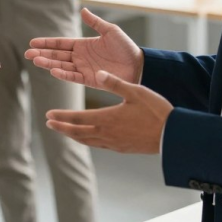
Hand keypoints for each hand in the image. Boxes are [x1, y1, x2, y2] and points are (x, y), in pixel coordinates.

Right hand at [25, 8, 143, 87]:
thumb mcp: (110, 31)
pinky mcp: (89, 80)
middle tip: (27, 54)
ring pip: (61, 66)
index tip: (32, 42)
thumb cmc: (126, 47)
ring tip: (36, 61)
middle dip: (42, 54)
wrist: (138, 65)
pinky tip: (53, 70)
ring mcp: (83, 69)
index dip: (47, 43)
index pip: (60, 43)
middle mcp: (80, 57)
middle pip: (57, 55)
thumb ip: (95, 22)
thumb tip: (83, 10)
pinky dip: (63, 74)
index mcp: (82, 44)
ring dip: (49, 64)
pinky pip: (73, 77)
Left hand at [46, 70, 172, 153]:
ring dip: (73, 135)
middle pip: (78, 132)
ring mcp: (114, 143)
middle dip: (62, 127)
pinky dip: (88, 140)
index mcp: (108, 118)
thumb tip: (99, 73)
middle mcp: (107, 133)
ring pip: (87, 141)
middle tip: (48, 123)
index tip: (48, 115)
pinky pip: (98, 145)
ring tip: (64, 131)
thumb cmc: (156, 111)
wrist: (173, 136)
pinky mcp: (122, 148)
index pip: (78, 118)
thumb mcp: (136, 92)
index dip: (62, 116)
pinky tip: (88, 138)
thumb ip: (115, 83)